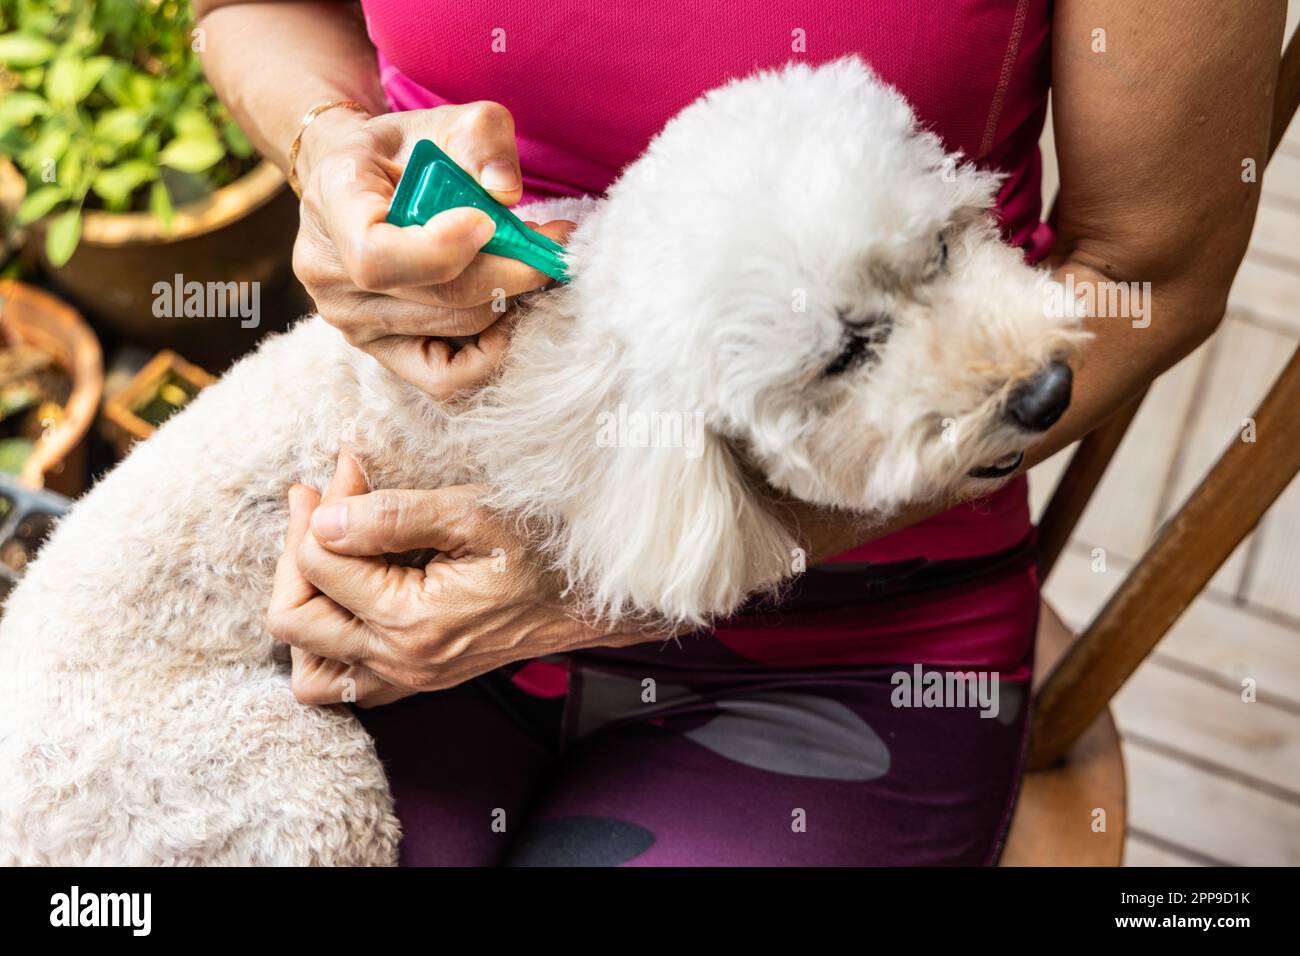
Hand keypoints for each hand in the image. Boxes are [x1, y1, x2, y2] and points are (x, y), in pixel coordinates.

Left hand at [268, 451, 658, 705]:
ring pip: (307, 667)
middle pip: (294, 619)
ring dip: (301, 608)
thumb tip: (323, 519)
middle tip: (320, 502)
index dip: (323, 506)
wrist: (589, 595)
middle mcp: (402, 661)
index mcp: (413, 621)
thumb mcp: (473, 513)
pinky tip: (345, 597)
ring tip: (324, 555)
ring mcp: (407, 678)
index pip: (320, 563)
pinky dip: (326, 646)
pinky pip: (341, 685)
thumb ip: (393, 515)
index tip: (351, 467)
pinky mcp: (414, 680)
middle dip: (295, 551)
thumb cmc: (541, 546)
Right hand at [291, 103, 573, 398]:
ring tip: (528, 264)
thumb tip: (506, 190)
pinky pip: (444, 379)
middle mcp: (327, 270)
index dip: (443, 250)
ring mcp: (349, 320)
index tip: (489, 222)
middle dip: (509, 272)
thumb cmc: (407, 152)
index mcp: (332, 200)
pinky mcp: (380, 352)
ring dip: (508, 299)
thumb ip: (482, 138)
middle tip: (552, 246)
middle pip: (437, 297)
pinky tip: (506, 313)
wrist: (362, 183)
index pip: (377, 255)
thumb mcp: (444, 122)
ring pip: (455, 329)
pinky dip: (489, 354)